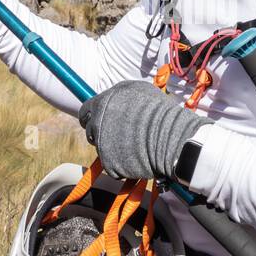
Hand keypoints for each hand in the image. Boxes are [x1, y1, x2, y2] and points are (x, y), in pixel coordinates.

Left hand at [78, 79, 205, 181]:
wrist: (171, 136)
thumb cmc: (159, 111)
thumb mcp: (138, 91)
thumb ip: (119, 96)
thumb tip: (115, 100)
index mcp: (102, 102)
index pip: (85, 111)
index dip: (93, 116)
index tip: (99, 120)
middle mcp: (97, 123)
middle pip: (91, 131)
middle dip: (103, 133)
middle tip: (121, 135)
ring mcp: (102, 144)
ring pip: (102, 148)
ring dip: (114, 147)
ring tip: (135, 144)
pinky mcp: (109, 164)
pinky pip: (112, 165)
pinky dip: (122, 163)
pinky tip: (137, 156)